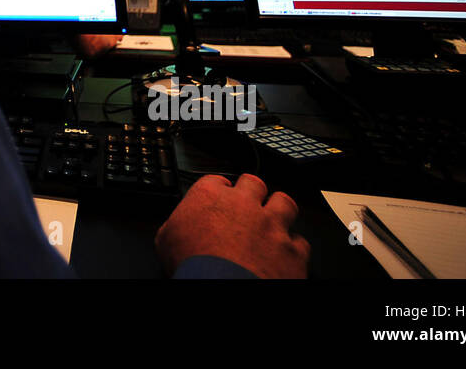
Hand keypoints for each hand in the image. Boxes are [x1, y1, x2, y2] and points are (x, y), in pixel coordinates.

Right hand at [155, 173, 309, 278]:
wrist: (222, 285)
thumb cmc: (193, 264)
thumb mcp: (166, 240)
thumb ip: (175, 225)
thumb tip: (173, 229)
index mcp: (210, 197)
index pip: (215, 180)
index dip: (217, 190)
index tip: (217, 199)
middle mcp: (244, 204)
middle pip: (253, 183)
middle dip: (252, 192)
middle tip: (247, 206)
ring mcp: (272, 224)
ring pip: (284, 202)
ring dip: (279, 211)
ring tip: (272, 222)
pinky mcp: (292, 249)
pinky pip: (300, 241)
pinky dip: (292, 247)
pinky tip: (284, 254)